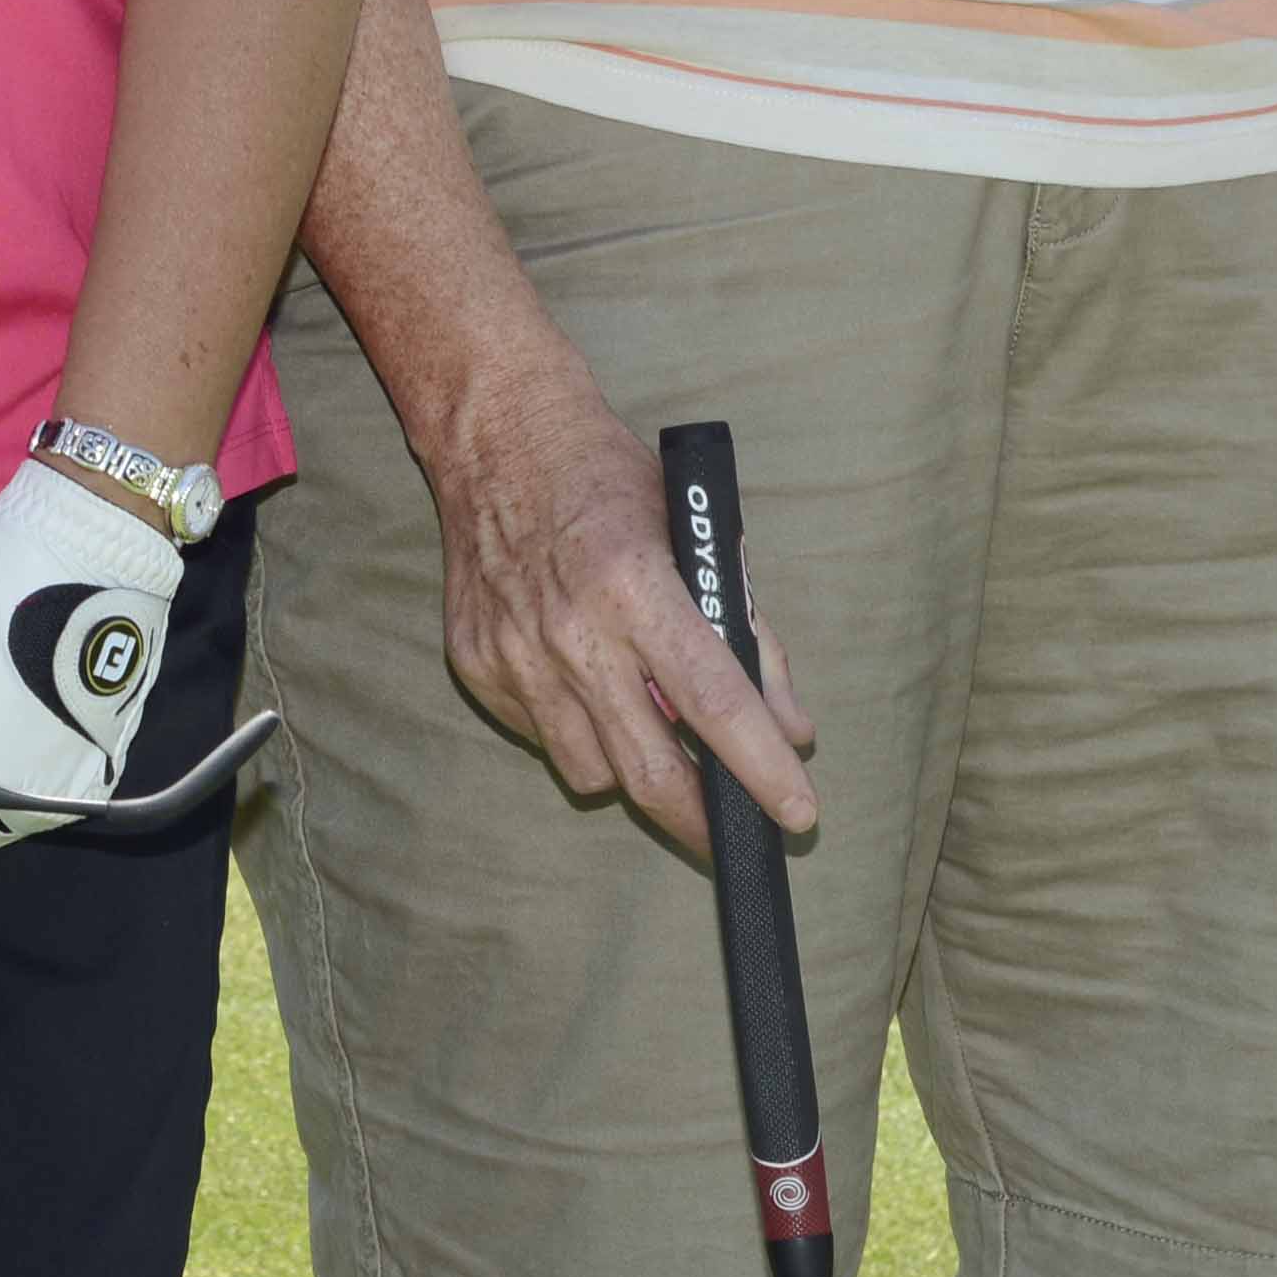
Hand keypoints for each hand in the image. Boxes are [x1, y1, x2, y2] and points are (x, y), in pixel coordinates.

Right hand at [410, 342, 819, 857]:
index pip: (715, 702)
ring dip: (633, 768)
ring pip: (592, 773)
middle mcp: (571, 631)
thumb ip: (747, 634)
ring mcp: (516, 657)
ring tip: (647, 725)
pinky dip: (578, 731)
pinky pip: (543, 739)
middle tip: (734, 836)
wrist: (498, 440)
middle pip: (650, 770)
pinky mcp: (477, 669)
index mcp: (635, 586)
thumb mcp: (695, 536)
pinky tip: (586, 684)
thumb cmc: (611, 481)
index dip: (762, 768)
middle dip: (702, 820)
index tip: (798, 812)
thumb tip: (791, 727)